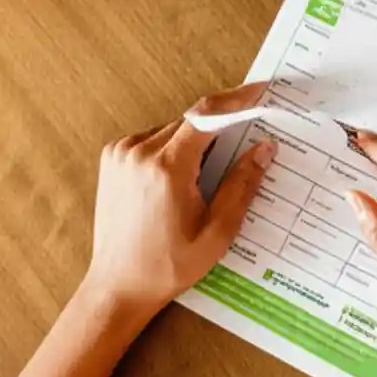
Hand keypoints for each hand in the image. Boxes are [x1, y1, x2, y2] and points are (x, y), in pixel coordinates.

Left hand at [82, 82, 275, 318]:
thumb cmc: (168, 266)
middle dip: (221, 129)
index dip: (237, 99)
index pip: (207, 115)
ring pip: (173, 129)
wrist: (118, 285)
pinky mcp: (111, 158)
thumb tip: (265, 147)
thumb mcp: (217, 232)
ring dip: (195, 142)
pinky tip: (179, 181)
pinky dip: (173, 149)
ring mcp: (120, 153)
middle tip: (244, 146)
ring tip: (205, 179)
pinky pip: (152, 139)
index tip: (260, 90)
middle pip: (192, 122)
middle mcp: (139, 152)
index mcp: (167, 168)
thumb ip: (243, 185)